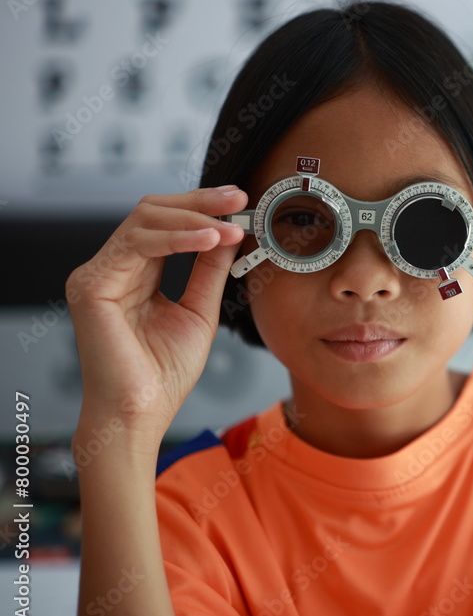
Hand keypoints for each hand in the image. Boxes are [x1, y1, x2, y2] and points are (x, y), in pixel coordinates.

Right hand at [67, 185, 248, 454]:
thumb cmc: (163, 375)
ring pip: (144, 220)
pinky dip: (177, 238)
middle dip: (199, 201)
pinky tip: (208, 240)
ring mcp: (97, 275)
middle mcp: (113, 270)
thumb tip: (229, 233)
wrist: (140, 415)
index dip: (201, 207)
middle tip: (237, 200)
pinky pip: (136, 245)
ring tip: (229, 227)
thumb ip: (210, 270)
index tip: (238, 202)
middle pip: (152, 211)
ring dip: (194, 219)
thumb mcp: (200, 310)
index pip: (165, 223)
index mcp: (135, 275)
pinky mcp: (91, 286)